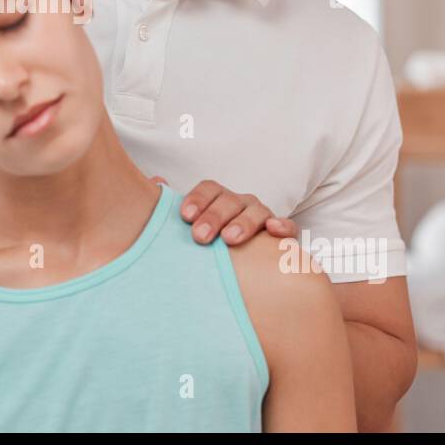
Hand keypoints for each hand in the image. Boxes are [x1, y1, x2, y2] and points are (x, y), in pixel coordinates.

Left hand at [150, 176, 297, 245]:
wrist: (247, 263)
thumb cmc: (211, 241)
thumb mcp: (193, 226)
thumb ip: (174, 209)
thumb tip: (156, 181)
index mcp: (219, 199)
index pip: (209, 189)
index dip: (197, 200)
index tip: (184, 217)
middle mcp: (241, 203)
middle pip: (229, 201)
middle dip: (214, 217)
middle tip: (199, 237)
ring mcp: (263, 216)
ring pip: (256, 212)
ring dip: (243, 223)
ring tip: (229, 239)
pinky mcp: (284, 235)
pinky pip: (288, 227)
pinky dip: (283, 227)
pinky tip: (273, 231)